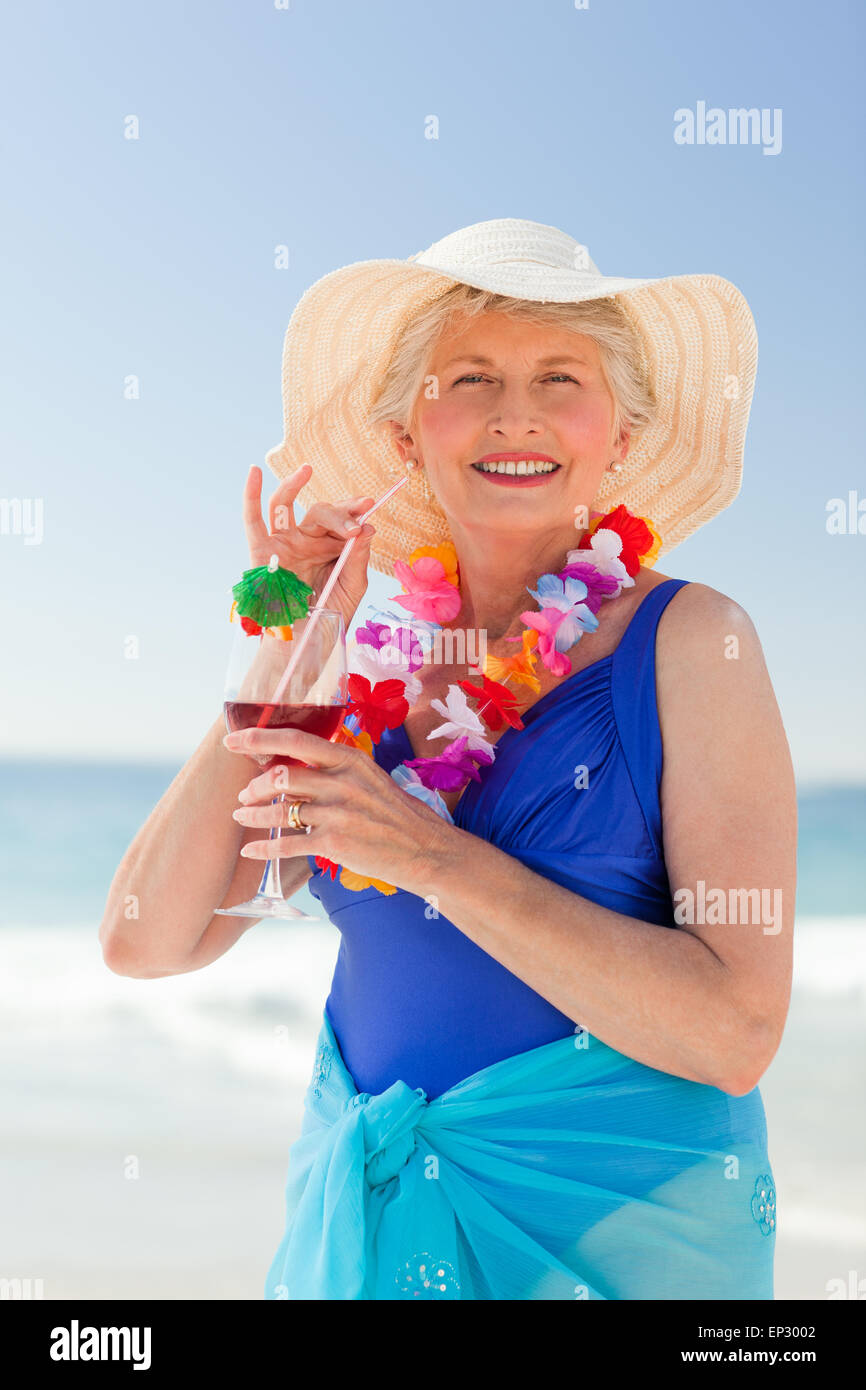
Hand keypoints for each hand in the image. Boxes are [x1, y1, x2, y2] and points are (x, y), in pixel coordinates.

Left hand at [222, 726, 452, 892]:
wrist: (427, 850)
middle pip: (282, 777)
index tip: (233, 739)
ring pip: (280, 811)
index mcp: (351, 759)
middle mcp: (343, 783)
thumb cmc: (397, 814)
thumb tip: (294, 764)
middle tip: (243, 794)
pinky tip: (251, 850)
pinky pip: (288, 844)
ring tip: (241, 817)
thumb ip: (336, 768)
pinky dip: (264, 848)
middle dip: (254, 786)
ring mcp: (339, 814)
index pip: (296, 741)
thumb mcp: (371, 778)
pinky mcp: (335, 844)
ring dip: (253, 815)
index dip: (259, 738)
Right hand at [243, 463, 375, 634]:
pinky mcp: (261, 553)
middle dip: (339, 511)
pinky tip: (253, 474)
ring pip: (285, 506)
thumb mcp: (352, 586)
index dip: (354, 511)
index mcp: (328, 547)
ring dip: (294, 485)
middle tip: (358, 513)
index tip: (369, 505)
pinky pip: (253, 522)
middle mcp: (305, 541)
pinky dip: (250, 496)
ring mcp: (282, 544)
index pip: (340, 519)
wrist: (307, 641)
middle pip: (319, 512)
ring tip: (306, 470)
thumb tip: (367, 527)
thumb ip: (358, 556)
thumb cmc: (330, 615)